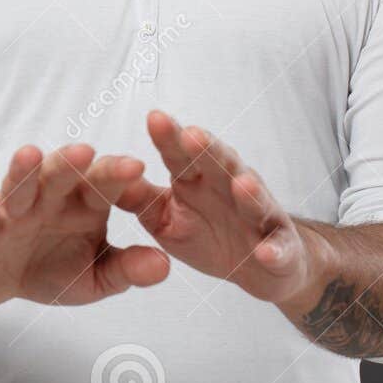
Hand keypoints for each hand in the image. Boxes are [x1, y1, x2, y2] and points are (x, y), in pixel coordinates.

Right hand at [0, 143, 170, 312]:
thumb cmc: (48, 268)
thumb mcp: (94, 278)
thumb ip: (127, 270)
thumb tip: (165, 265)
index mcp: (82, 204)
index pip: (102, 184)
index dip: (116, 175)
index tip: (136, 168)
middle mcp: (48, 198)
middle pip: (60, 175)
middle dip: (71, 163)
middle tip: (86, 152)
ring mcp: (12, 210)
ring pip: (19, 186)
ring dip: (24, 171)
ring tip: (31, 155)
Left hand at [117, 110, 329, 305]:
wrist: (262, 265)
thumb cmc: (208, 233)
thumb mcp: (165, 220)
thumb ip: (139, 201)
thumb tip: (102, 177)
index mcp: (198, 180)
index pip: (182, 154)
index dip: (170, 138)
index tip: (154, 117)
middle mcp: (231, 187)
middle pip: (221, 165)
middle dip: (209, 151)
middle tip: (192, 136)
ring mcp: (260, 217)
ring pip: (256, 199)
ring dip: (250, 192)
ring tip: (242, 184)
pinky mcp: (281, 249)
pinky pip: (278, 250)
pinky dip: (274, 251)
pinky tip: (266, 252)